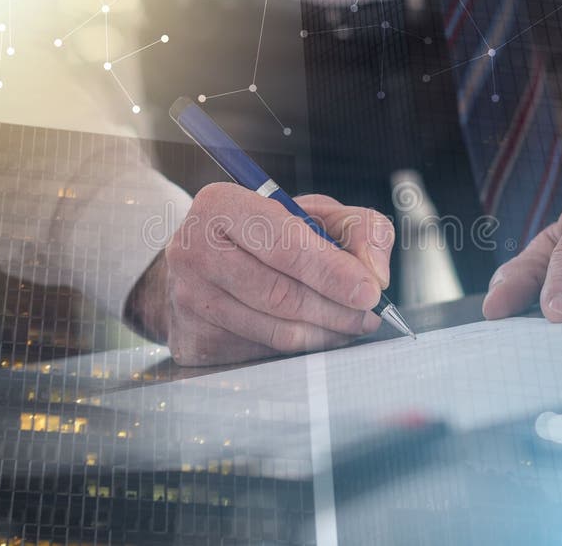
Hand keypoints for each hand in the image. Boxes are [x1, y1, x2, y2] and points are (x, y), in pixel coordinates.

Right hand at [127, 183, 394, 365]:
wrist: (202, 266)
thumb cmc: (268, 237)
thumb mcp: (315, 214)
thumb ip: (358, 229)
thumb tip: (375, 274)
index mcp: (221, 206)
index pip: (284, 244)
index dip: (332, 271)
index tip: (370, 291)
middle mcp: (193, 251)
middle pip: (279, 295)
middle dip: (335, 310)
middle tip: (367, 315)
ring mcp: (187, 300)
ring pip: (273, 332)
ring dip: (324, 335)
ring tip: (350, 325)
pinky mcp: (191, 340)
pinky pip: (260, 355)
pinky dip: (298, 351)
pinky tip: (314, 336)